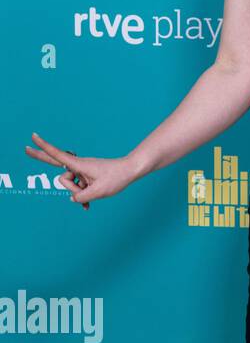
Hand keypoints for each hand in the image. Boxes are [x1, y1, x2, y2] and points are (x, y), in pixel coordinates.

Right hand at [24, 133, 139, 208]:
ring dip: (78, 192)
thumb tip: (72, 199)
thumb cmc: (117, 178)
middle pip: (57, 167)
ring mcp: (83, 171)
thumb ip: (81, 196)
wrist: (132, 171)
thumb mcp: (98, 191)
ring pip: (71, 184)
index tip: (33, 136)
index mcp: (79, 164)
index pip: (57, 155)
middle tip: (25, 149)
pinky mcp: (88, 176)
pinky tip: (87, 206)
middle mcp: (79, 166)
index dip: (44, 147)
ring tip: (93, 194)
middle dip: (41, 158)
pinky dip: (82, 195)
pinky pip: (79, 187)